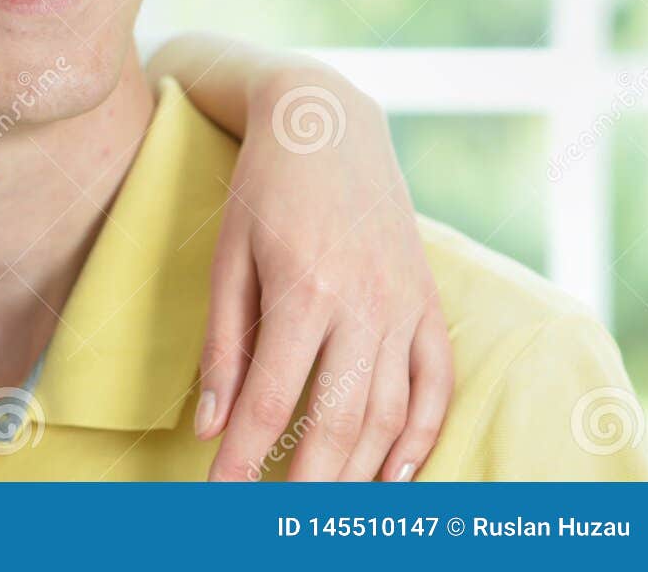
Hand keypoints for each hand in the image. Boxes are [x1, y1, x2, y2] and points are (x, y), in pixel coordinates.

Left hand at [198, 71, 452, 480]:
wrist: (327, 124)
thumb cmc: (262, 191)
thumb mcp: (227, 258)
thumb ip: (224, 346)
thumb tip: (212, 427)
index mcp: (302, 290)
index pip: (271, 401)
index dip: (246, 459)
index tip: (222, 496)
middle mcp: (363, 303)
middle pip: (339, 422)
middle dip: (307, 486)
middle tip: (277, 523)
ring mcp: (404, 304)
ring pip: (390, 414)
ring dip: (360, 473)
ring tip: (328, 511)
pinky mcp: (429, 300)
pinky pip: (435, 384)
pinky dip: (420, 437)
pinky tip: (393, 476)